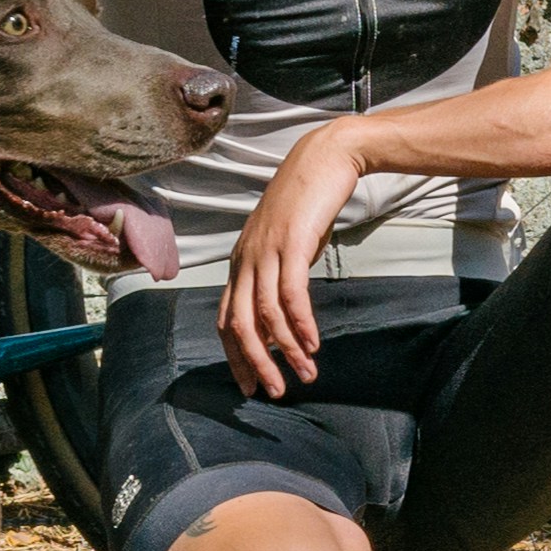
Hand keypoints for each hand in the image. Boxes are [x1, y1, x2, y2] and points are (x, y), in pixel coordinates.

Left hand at [218, 120, 367, 397]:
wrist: (325, 158)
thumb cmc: (308, 203)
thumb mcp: (285, 245)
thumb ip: (278, 276)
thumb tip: (283, 317)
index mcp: (240, 262)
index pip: (225, 319)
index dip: (235, 357)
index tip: (250, 386)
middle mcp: (245, 260)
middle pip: (239, 325)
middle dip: (256, 364)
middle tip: (276, 392)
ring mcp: (266, 251)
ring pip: (265, 315)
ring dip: (286, 351)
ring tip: (306, 375)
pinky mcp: (291, 243)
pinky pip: (291, 294)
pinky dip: (301, 324)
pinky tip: (313, 344)